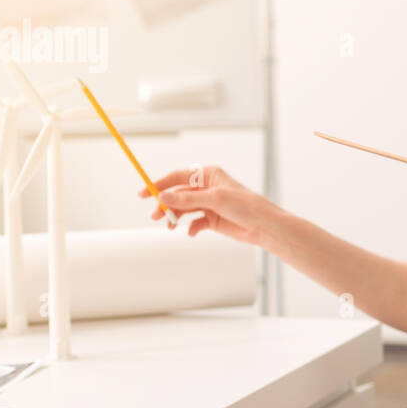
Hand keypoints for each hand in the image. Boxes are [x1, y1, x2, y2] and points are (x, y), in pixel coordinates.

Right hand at [140, 165, 270, 244]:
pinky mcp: (212, 220)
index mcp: (208, 175)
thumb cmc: (244, 206)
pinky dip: (190, 227)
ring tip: (169, 226)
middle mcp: (207, 188)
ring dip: (174, 216)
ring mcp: (209, 204)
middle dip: (165, 204)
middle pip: (178, 194)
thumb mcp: (214, 199)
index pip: (178, 176)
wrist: (263, 226)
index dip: (159, 184)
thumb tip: (162, 196)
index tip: (144, 193)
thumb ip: (187, 198)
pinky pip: (194, 223)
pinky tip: (191, 232)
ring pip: (184, 209)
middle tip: (156, 215)